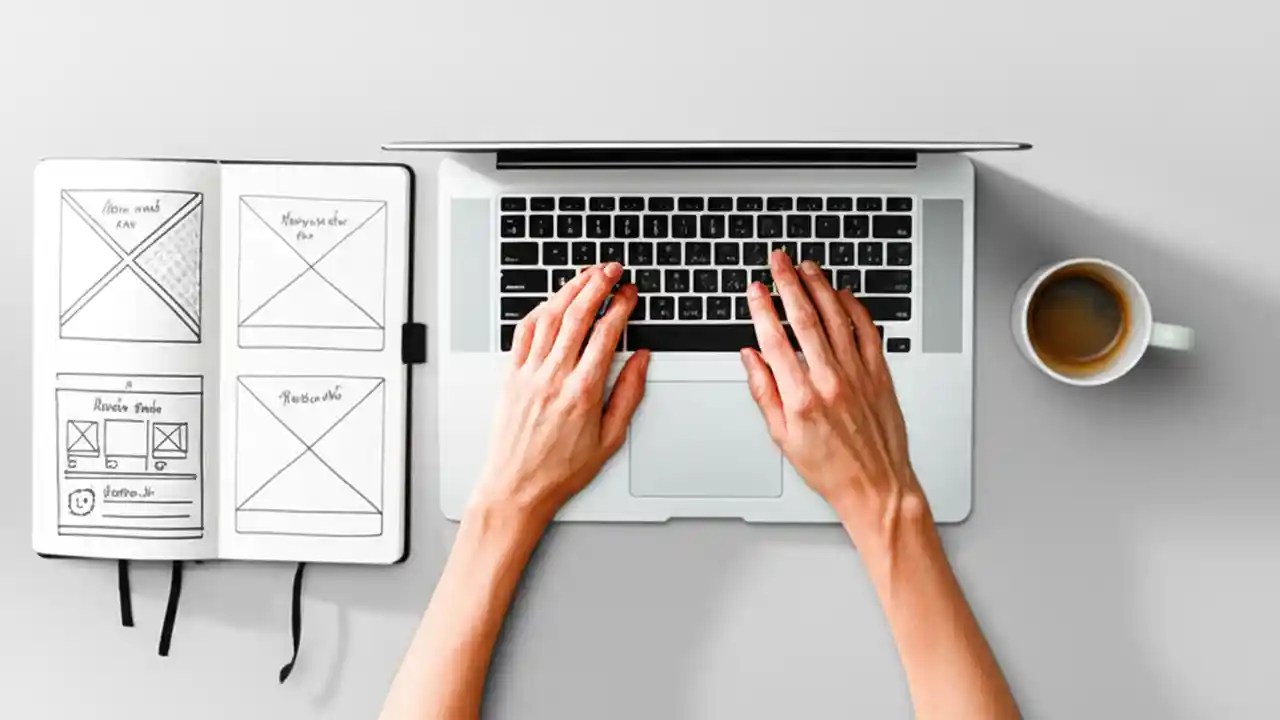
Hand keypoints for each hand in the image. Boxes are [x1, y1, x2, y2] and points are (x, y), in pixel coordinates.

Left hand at [474, 262, 650, 523]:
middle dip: (597, 285)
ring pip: (549, 318)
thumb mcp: (610, 439)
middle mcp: (554, 377)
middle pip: (577, 316)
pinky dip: (538, 311)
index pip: (606, 333)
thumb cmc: (561, 470)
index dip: (621, 306)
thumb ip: (628, 394)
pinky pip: (523, 333)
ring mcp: (529, 373)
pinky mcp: (510, 376)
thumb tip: (641, 360)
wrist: (517, 487)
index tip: (629, 292)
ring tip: (585, 275)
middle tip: (611, 269)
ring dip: (569, 290)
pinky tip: (551, 302)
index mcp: (583, 391)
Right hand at [740, 251, 928, 546]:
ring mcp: (858, 374)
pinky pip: (867, 331)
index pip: (775, 340)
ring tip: (807, 267)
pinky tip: (843, 294)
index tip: (755, 289)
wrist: (876, 486)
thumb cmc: (830, 468)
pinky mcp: (879, 374)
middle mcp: (830, 380)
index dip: (762, 309)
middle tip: (779, 260)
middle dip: (789, 283)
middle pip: (804, 318)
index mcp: (801, 397)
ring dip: (819, 287)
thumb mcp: (782, 438)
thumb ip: (764, 393)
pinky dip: (855, 308)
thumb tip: (751, 358)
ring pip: (836, 317)